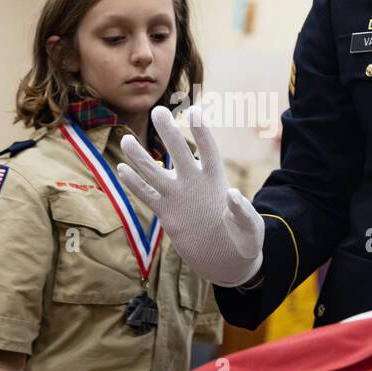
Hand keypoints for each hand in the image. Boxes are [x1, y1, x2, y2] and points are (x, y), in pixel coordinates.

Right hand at [117, 105, 264, 286]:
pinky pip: (147, 196)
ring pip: (156, 173)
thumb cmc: (245, 240)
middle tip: (157, 111)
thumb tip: (232, 194)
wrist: (228, 259)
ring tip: (126, 139)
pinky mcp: (167, 213)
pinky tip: (121, 170)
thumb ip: (242, 211)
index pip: (207, 150)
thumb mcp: (249, 227)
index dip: (201, 132)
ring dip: (141, 157)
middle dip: (169, 132)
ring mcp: (178, 197)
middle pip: (179, 152)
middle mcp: (194, 183)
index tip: (194, 111)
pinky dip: (134, 185)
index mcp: (215, 179)